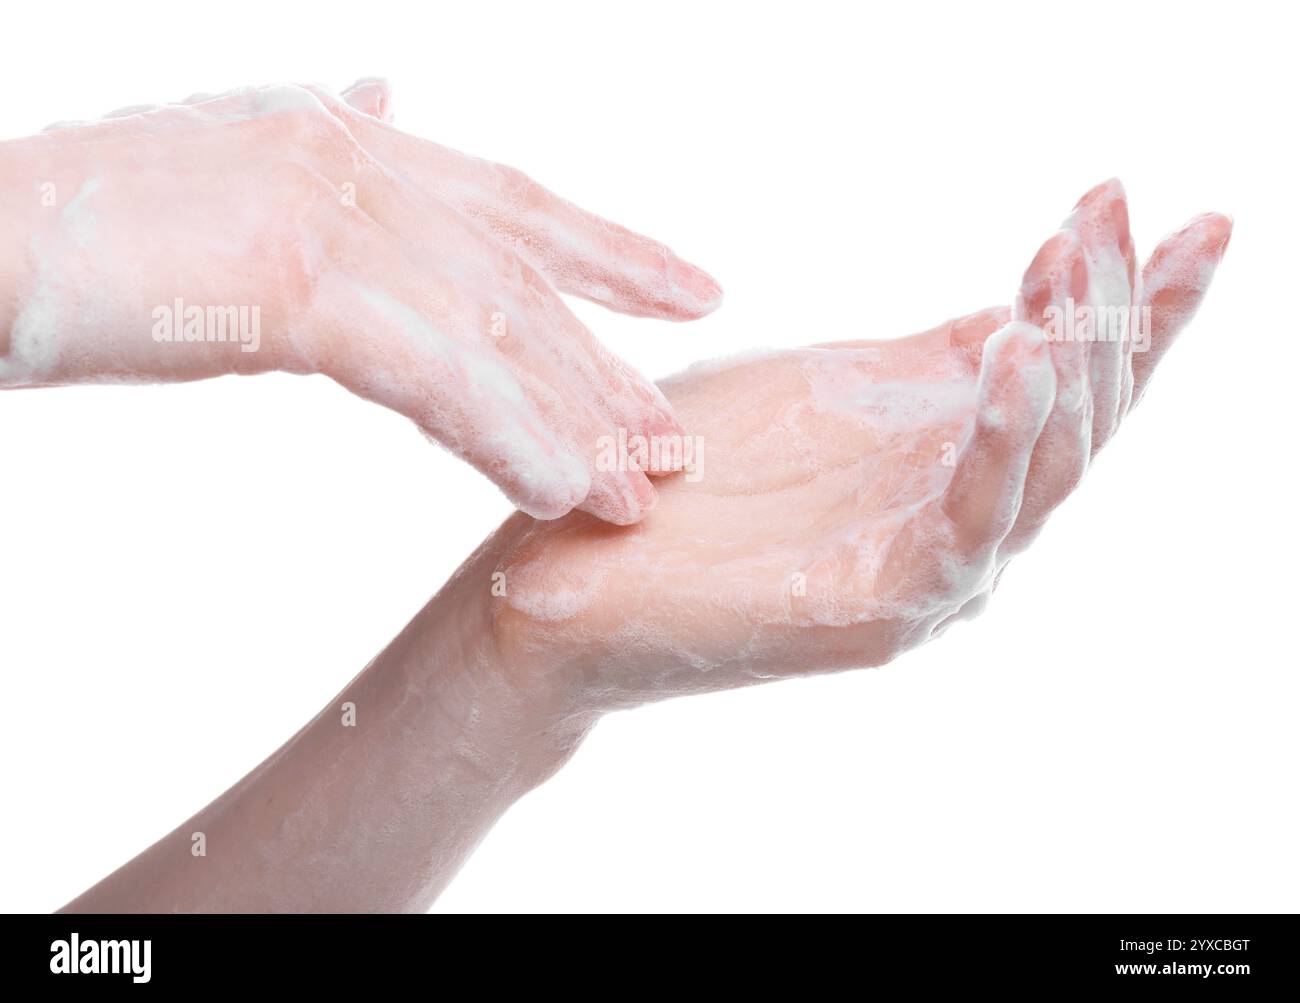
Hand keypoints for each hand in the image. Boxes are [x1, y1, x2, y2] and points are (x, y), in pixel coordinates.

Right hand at [0, 79, 720, 522]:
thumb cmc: (84, 220)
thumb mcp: (228, 157)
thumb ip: (324, 142)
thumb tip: (388, 94)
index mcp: (352, 140)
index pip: (516, 200)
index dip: (614, 248)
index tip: (695, 291)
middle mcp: (362, 162)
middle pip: (524, 279)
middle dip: (609, 366)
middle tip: (680, 442)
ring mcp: (333, 216)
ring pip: (495, 333)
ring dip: (575, 420)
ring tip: (642, 494)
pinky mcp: (295, 284)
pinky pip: (434, 377)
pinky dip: (506, 436)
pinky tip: (560, 492)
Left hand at [486, 181, 1230, 707]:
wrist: (575, 561)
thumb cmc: (684, 472)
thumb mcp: (824, 388)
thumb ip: (926, 362)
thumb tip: (1027, 305)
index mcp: (944, 466)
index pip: (1059, 377)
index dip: (1113, 294)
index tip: (1126, 195)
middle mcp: (957, 520)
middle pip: (1079, 419)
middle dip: (1117, 314)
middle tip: (1132, 214)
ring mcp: (929, 574)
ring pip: (1045, 470)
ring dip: (1070, 366)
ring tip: (1073, 277)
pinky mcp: (881, 611)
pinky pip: (967, 522)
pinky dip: (1001, 439)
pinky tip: (1017, 357)